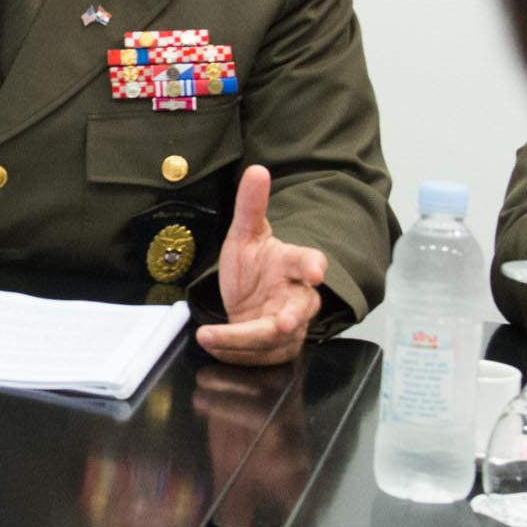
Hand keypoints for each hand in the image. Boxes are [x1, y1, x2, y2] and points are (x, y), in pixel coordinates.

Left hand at [204, 164, 326, 365]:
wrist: (248, 300)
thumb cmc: (253, 266)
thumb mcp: (245, 234)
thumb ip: (250, 206)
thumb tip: (257, 170)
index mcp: (293, 264)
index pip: (309, 261)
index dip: (314, 266)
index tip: (316, 270)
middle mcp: (297, 296)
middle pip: (302, 309)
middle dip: (293, 318)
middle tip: (283, 324)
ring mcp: (291, 326)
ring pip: (275, 338)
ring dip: (242, 340)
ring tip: (210, 336)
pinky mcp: (279, 349)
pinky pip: (260, 356)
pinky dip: (235, 353)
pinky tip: (213, 345)